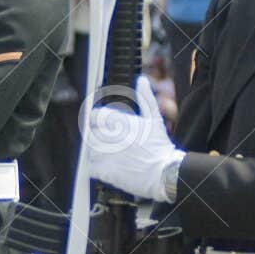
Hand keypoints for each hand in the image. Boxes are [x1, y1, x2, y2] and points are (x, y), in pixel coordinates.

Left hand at [86, 75, 183, 200]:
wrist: (164, 172)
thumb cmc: (159, 147)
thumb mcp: (154, 118)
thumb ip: (145, 98)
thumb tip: (141, 81)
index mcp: (120, 122)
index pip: (94, 115)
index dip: (96, 120)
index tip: (101, 125)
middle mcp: (111, 137)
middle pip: (90, 133)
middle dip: (97, 137)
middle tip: (108, 142)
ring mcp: (107, 155)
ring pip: (89, 150)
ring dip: (96, 152)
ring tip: (109, 155)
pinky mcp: (106, 171)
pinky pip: (91, 167)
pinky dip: (95, 168)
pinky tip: (107, 167)